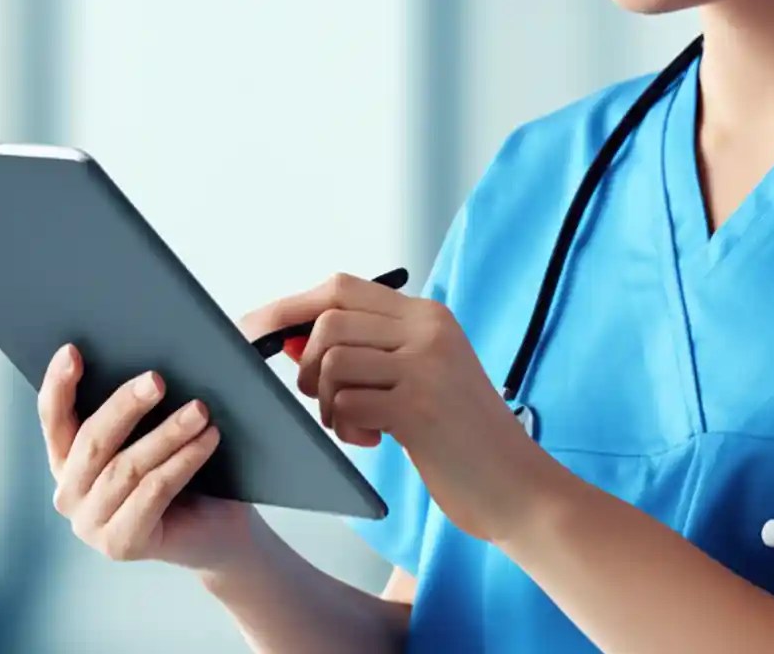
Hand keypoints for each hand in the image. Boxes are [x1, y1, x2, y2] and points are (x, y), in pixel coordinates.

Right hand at [38, 344, 260, 573]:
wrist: (217, 530)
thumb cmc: (186, 470)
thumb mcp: (159, 430)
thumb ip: (146, 398)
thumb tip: (165, 351)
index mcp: (67, 459)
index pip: (53, 418)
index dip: (59, 384)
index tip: (73, 351)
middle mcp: (69, 493)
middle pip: (92, 441)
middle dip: (125, 405)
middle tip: (158, 379)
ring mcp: (91, 524)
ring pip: (126, 467)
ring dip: (167, 434)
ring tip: (201, 410)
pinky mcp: (121, 544)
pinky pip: (153, 492)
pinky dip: (182, 462)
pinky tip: (207, 440)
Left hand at [243, 273, 561, 541]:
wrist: (517, 485)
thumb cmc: (459, 437)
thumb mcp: (419, 377)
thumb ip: (366, 352)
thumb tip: (288, 337)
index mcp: (427, 316)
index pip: (339, 288)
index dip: (289, 307)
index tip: (256, 331)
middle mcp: (429, 330)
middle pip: (328, 321)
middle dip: (306, 365)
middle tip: (321, 399)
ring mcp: (427, 365)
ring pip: (332, 362)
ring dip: (327, 402)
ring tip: (355, 425)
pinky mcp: (420, 406)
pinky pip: (347, 403)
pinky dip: (346, 428)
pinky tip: (375, 441)